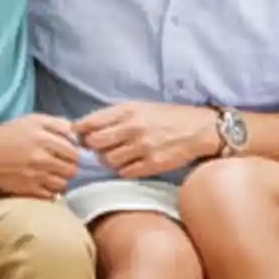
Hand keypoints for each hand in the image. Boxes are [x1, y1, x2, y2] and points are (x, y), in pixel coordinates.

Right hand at [0, 114, 79, 198]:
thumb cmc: (10, 134)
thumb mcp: (34, 120)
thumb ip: (58, 124)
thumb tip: (77, 135)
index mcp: (44, 139)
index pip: (74, 153)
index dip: (74, 154)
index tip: (67, 154)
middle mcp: (41, 159)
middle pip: (72, 170)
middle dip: (69, 167)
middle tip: (61, 164)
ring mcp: (34, 176)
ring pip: (63, 184)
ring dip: (61, 180)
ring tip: (53, 174)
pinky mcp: (26, 190)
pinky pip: (49, 196)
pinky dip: (51, 192)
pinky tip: (44, 183)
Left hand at [74, 102, 219, 178]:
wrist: (200, 129)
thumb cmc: (167, 117)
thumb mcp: (140, 107)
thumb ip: (115, 116)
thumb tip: (86, 128)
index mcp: (129, 110)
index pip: (91, 122)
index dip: (80, 130)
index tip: (79, 134)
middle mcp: (134, 127)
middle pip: (95, 143)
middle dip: (93, 146)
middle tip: (99, 147)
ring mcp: (143, 147)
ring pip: (108, 160)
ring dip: (108, 159)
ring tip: (117, 154)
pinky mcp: (153, 164)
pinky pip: (124, 172)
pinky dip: (124, 169)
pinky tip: (131, 162)